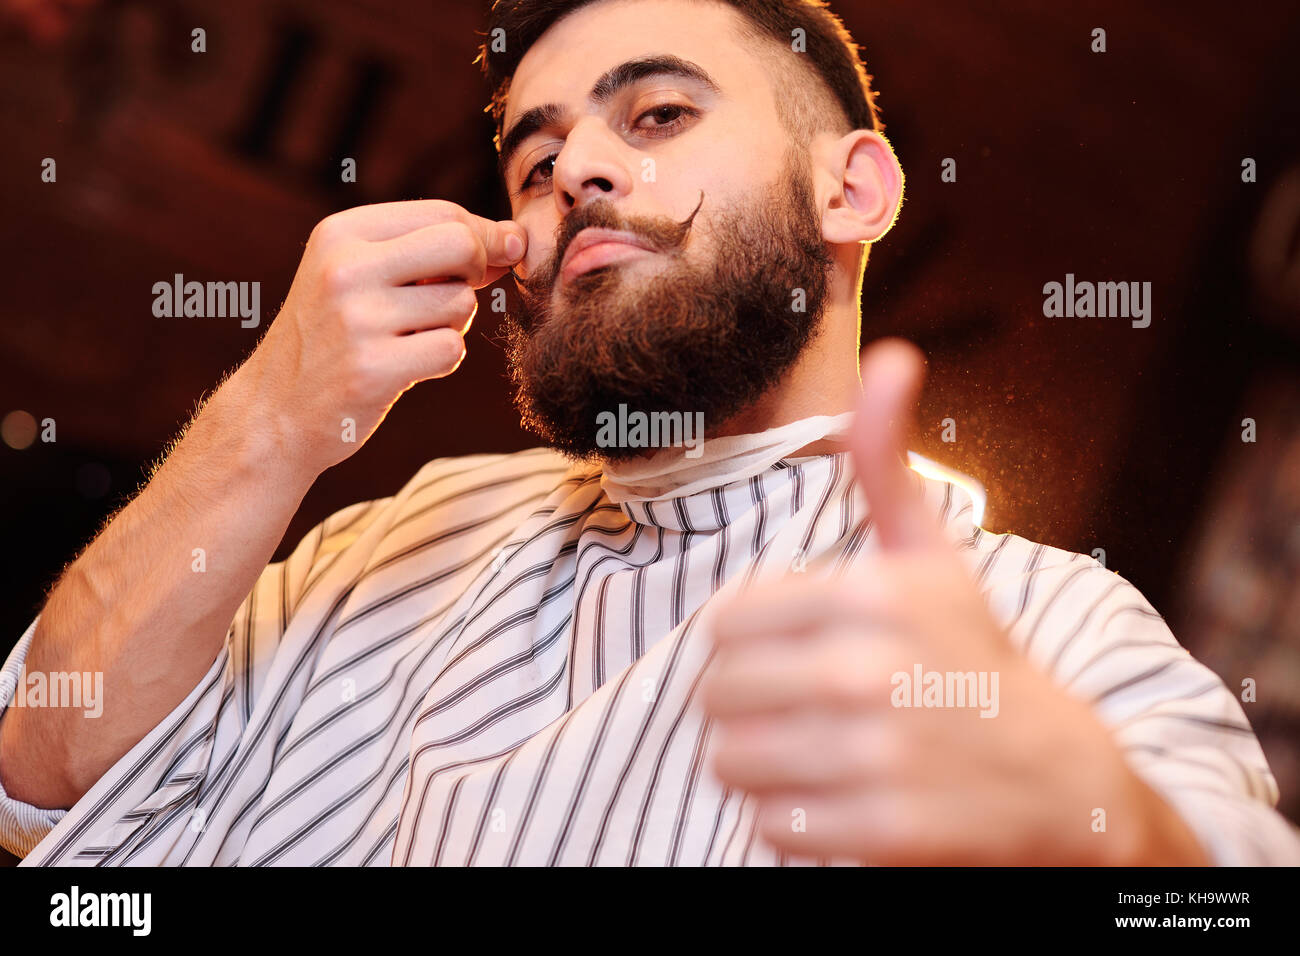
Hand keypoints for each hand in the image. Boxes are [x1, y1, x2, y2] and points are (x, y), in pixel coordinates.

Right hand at [229, 200, 525, 477]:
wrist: (274, 412)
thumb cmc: (331, 339)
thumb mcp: (357, 276)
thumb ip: (427, 252)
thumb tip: (514, 237)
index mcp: (340, 234)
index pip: (443, 213)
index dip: (483, 235)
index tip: (497, 256)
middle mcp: (346, 269)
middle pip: (460, 244)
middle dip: (479, 268)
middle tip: (463, 292)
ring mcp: (358, 320)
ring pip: (461, 304)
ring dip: (452, 324)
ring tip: (411, 337)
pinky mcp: (373, 369)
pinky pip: (451, 350)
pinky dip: (442, 359)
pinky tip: (407, 366)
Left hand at [700, 339, 1207, 864]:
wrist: (1065, 779)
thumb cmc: (975, 656)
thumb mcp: (934, 554)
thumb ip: (886, 461)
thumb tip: (889, 353)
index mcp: (872, 594)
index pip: (721, 621)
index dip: (737, 643)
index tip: (776, 652)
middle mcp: (872, 671)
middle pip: (715, 692)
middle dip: (738, 704)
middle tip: (786, 708)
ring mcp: (878, 757)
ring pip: (731, 762)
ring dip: (756, 763)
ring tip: (803, 751)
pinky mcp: (882, 832)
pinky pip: (769, 826)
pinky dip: (788, 820)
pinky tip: (831, 799)